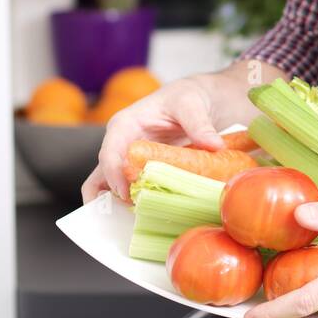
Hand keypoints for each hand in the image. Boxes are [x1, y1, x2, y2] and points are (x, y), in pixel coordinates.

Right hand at [80, 65, 257, 204]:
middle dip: (112, 197)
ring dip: (120, 206)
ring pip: (111, 187)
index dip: (114, 175)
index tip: (126, 194)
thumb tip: (213, 145)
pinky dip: (135, 204)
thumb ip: (199, 123)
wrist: (201, 99)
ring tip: (138, 221)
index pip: (110, 153)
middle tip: (133, 214)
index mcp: (124, 125)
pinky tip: (150, 217)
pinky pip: (131, 190)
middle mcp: (121, 144)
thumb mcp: (192, 103)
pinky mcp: (143, 171)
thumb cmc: (189, 95)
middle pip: (104, 176)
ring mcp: (130, 160)